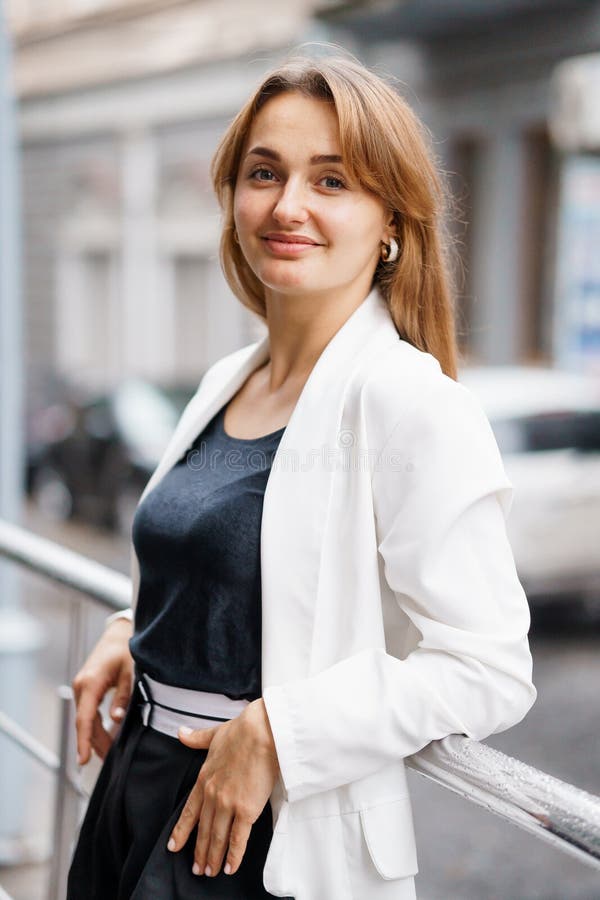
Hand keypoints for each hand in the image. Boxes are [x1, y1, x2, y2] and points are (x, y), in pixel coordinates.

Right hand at [71, 617, 133, 764]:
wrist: (119, 633)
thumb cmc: (126, 650)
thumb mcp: (130, 672)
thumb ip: (123, 696)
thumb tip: (117, 719)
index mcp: (91, 683)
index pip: (85, 718)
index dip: (85, 741)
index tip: (83, 760)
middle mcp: (81, 686)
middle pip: (86, 722)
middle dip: (95, 742)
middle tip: (110, 760)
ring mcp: (82, 686)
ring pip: (87, 718)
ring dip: (96, 735)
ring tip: (109, 752)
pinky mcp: (87, 687)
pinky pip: (89, 711)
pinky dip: (96, 725)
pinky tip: (106, 736)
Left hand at [167, 698, 279, 877]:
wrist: (261, 732)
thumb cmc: (242, 731)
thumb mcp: (214, 734)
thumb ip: (196, 738)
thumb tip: (181, 733)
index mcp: (204, 778)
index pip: (189, 811)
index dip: (181, 831)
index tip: (173, 846)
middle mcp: (213, 794)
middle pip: (203, 829)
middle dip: (199, 851)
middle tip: (196, 869)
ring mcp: (228, 804)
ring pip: (217, 837)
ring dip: (213, 857)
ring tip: (210, 872)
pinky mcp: (247, 809)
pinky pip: (238, 838)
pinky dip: (233, 855)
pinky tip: (229, 867)